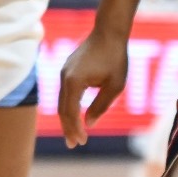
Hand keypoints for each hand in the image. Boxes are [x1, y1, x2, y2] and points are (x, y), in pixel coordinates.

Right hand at [57, 32, 128, 147]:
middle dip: (68, 128)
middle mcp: (64, 77)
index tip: (82, 142)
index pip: (70, 112)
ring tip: (74, 133)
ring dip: (68, 118)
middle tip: (74, 144)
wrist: (109, 32)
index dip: (75, 129)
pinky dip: (69, 106)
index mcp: (74, 82)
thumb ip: (101, 105)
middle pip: (62, 109)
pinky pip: (65, 92)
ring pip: (62, 101)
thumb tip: (89, 124)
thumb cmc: (116, 58)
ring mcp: (64, 72)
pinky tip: (75, 115)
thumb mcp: (115, 85)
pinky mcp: (68, 69)